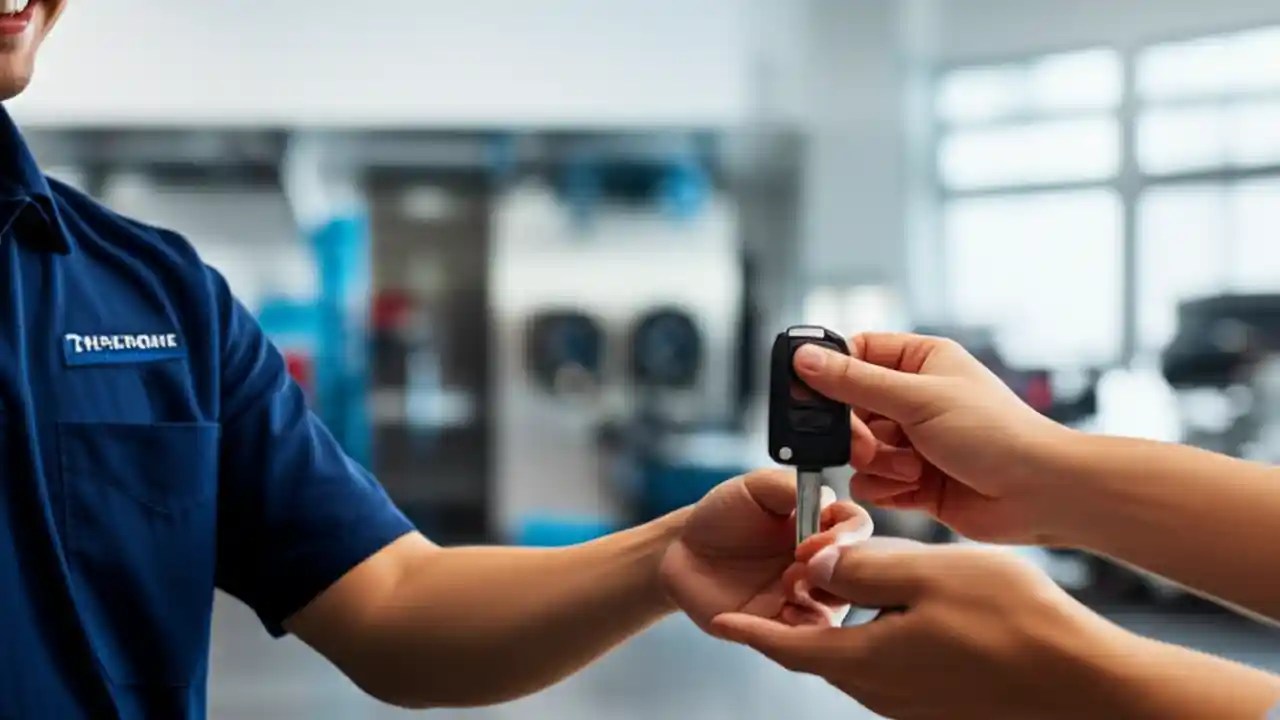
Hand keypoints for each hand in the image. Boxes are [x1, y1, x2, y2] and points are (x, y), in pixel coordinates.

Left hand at [660, 469, 871, 630]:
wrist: (683, 554)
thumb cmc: (721, 515)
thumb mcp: (754, 487)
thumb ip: (789, 486)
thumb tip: (829, 497)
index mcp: (821, 526)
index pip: (857, 527)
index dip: (847, 532)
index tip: (815, 535)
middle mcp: (823, 563)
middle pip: (860, 571)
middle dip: (837, 568)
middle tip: (800, 562)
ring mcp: (808, 597)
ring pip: (840, 606)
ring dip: (819, 596)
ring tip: (786, 584)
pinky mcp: (787, 628)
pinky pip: (811, 638)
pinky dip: (803, 629)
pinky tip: (782, 614)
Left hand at [712, 538, 1133, 719]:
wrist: (1089, 685)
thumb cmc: (1016, 622)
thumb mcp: (928, 573)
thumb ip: (863, 569)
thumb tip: (815, 566)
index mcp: (868, 661)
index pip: (790, 647)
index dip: (753, 631)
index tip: (722, 622)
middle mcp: (885, 694)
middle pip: (822, 657)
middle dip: (801, 622)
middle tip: (794, 587)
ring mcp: (917, 707)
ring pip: (860, 664)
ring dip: (843, 633)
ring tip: (843, 596)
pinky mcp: (945, 709)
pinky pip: (894, 674)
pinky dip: (880, 645)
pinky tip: (904, 619)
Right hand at [793, 333, 1073, 543]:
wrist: (1039, 493)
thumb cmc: (996, 434)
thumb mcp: (918, 398)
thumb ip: (854, 382)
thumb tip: (805, 358)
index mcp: (920, 362)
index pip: (855, 354)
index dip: (830, 373)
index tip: (810, 393)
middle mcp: (914, 399)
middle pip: (848, 408)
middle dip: (854, 432)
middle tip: (868, 443)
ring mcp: (913, 442)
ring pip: (857, 450)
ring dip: (876, 463)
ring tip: (911, 467)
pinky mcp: (913, 481)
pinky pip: (872, 483)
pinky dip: (886, 488)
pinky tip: (916, 487)